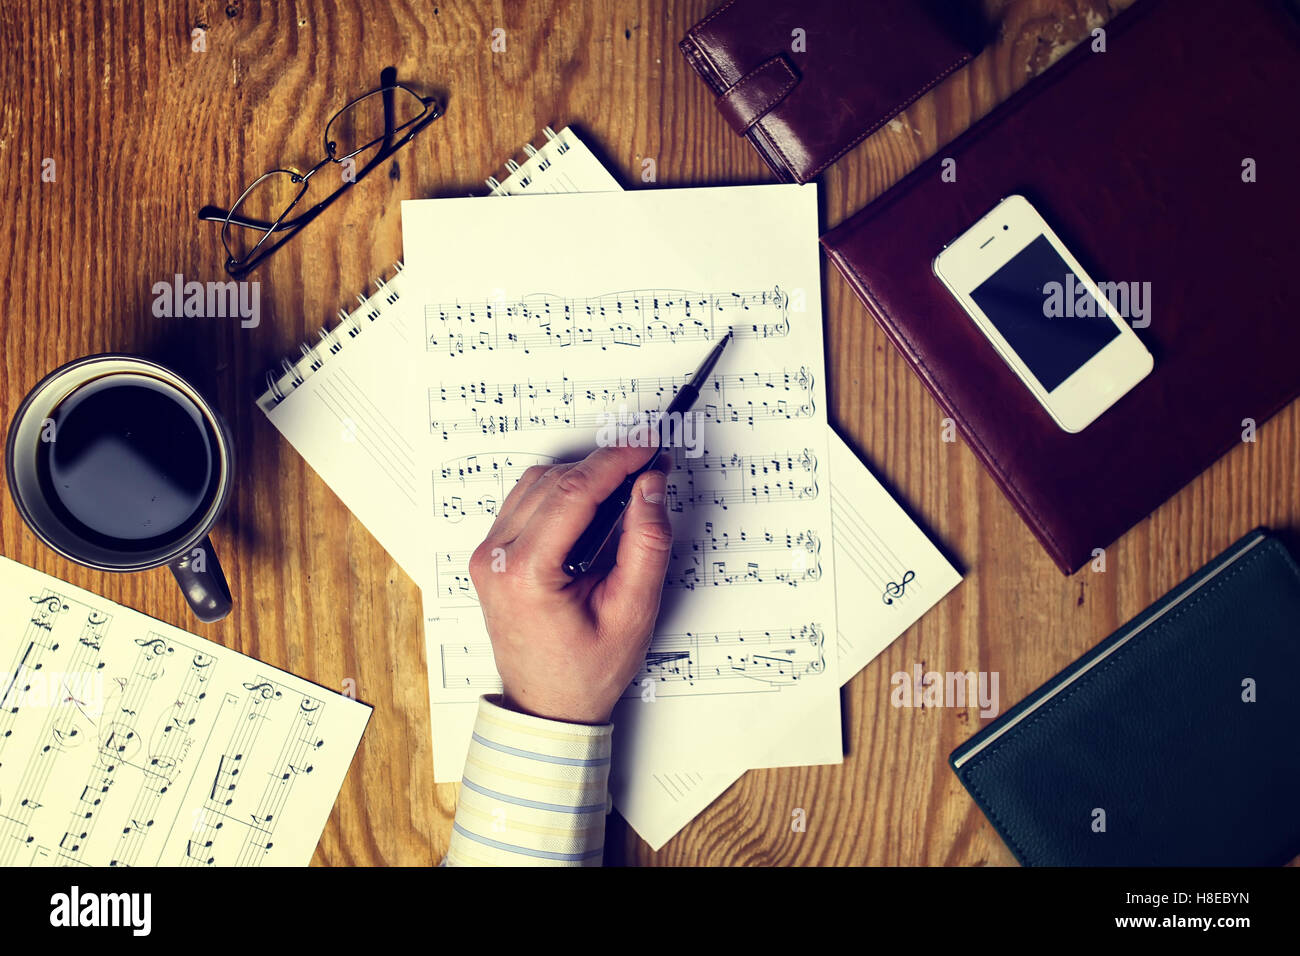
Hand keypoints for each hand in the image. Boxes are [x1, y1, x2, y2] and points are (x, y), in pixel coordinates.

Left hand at [468, 439, 672, 723]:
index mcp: (525, 574)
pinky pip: (525, 502)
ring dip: (582, 479)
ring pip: (537, 485)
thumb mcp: (633, 610)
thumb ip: (647, 543)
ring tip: (626, 490)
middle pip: (554, 481)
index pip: (574, 493)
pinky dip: (562, 494)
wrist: (547, 707)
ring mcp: (487, 556)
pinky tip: (593, 508)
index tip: (649, 444)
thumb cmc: (587, 672)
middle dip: (605, 467)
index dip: (616, 460)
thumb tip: (650, 486)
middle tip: (648, 467)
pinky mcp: (491, 555)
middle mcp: (495, 559)